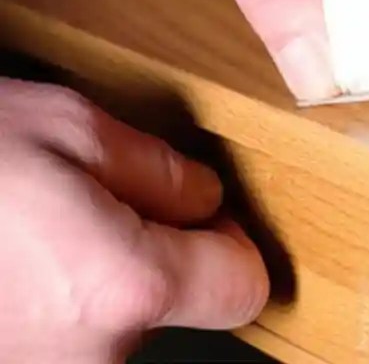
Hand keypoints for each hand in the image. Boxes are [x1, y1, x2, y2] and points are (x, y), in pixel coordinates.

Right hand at [0, 78, 268, 362]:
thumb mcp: (59, 126)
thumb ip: (153, 166)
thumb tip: (199, 195)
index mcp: (124, 285)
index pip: (246, 289)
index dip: (232, 244)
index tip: (205, 216)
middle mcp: (89, 353)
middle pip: (173, 305)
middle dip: (150, 253)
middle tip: (89, 203)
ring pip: (111, 321)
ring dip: (92, 275)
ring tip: (35, 226)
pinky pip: (59, 332)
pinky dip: (49, 296)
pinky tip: (15, 255)